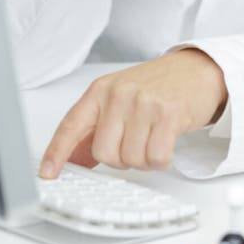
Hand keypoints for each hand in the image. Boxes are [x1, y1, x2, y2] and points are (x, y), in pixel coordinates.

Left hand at [38, 50, 227, 177]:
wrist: (197, 69)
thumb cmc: (158, 84)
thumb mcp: (121, 97)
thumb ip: (97, 126)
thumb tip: (75, 159)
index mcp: (101, 90)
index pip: (72, 124)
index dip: (57, 152)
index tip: (47, 173)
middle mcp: (120, 94)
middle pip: (104, 153)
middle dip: (120, 158)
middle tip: (135, 142)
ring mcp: (144, 103)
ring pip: (131, 160)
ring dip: (144, 159)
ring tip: (153, 137)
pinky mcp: (169, 114)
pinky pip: (156, 157)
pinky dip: (161, 159)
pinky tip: (166, 141)